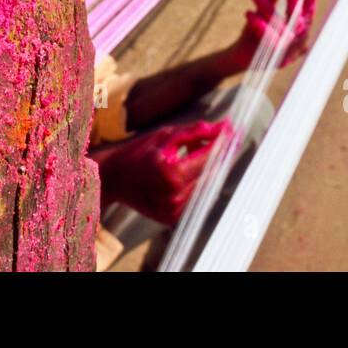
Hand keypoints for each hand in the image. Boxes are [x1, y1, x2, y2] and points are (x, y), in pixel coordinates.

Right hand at [94, 119, 231, 225]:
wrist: (113, 178)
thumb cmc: (138, 152)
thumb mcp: (164, 135)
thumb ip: (194, 133)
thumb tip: (221, 128)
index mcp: (171, 172)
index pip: (208, 157)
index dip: (224, 143)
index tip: (234, 131)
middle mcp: (174, 194)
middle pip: (212, 174)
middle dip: (222, 155)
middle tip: (230, 139)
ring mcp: (174, 210)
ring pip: (206, 186)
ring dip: (211, 169)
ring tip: (206, 151)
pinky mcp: (172, 218)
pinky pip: (195, 197)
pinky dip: (199, 182)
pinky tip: (192, 169)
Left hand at [225, 0, 319, 73]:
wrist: (242, 57)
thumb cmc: (258, 31)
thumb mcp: (266, 10)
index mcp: (299, 28)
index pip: (308, 10)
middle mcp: (296, 39)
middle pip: (296, 16)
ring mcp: (284, 49)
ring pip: (277, 26)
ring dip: (267, 8)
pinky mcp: (270, 56)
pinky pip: (264, 38)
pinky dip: (257, 25)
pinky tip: (249, 13)